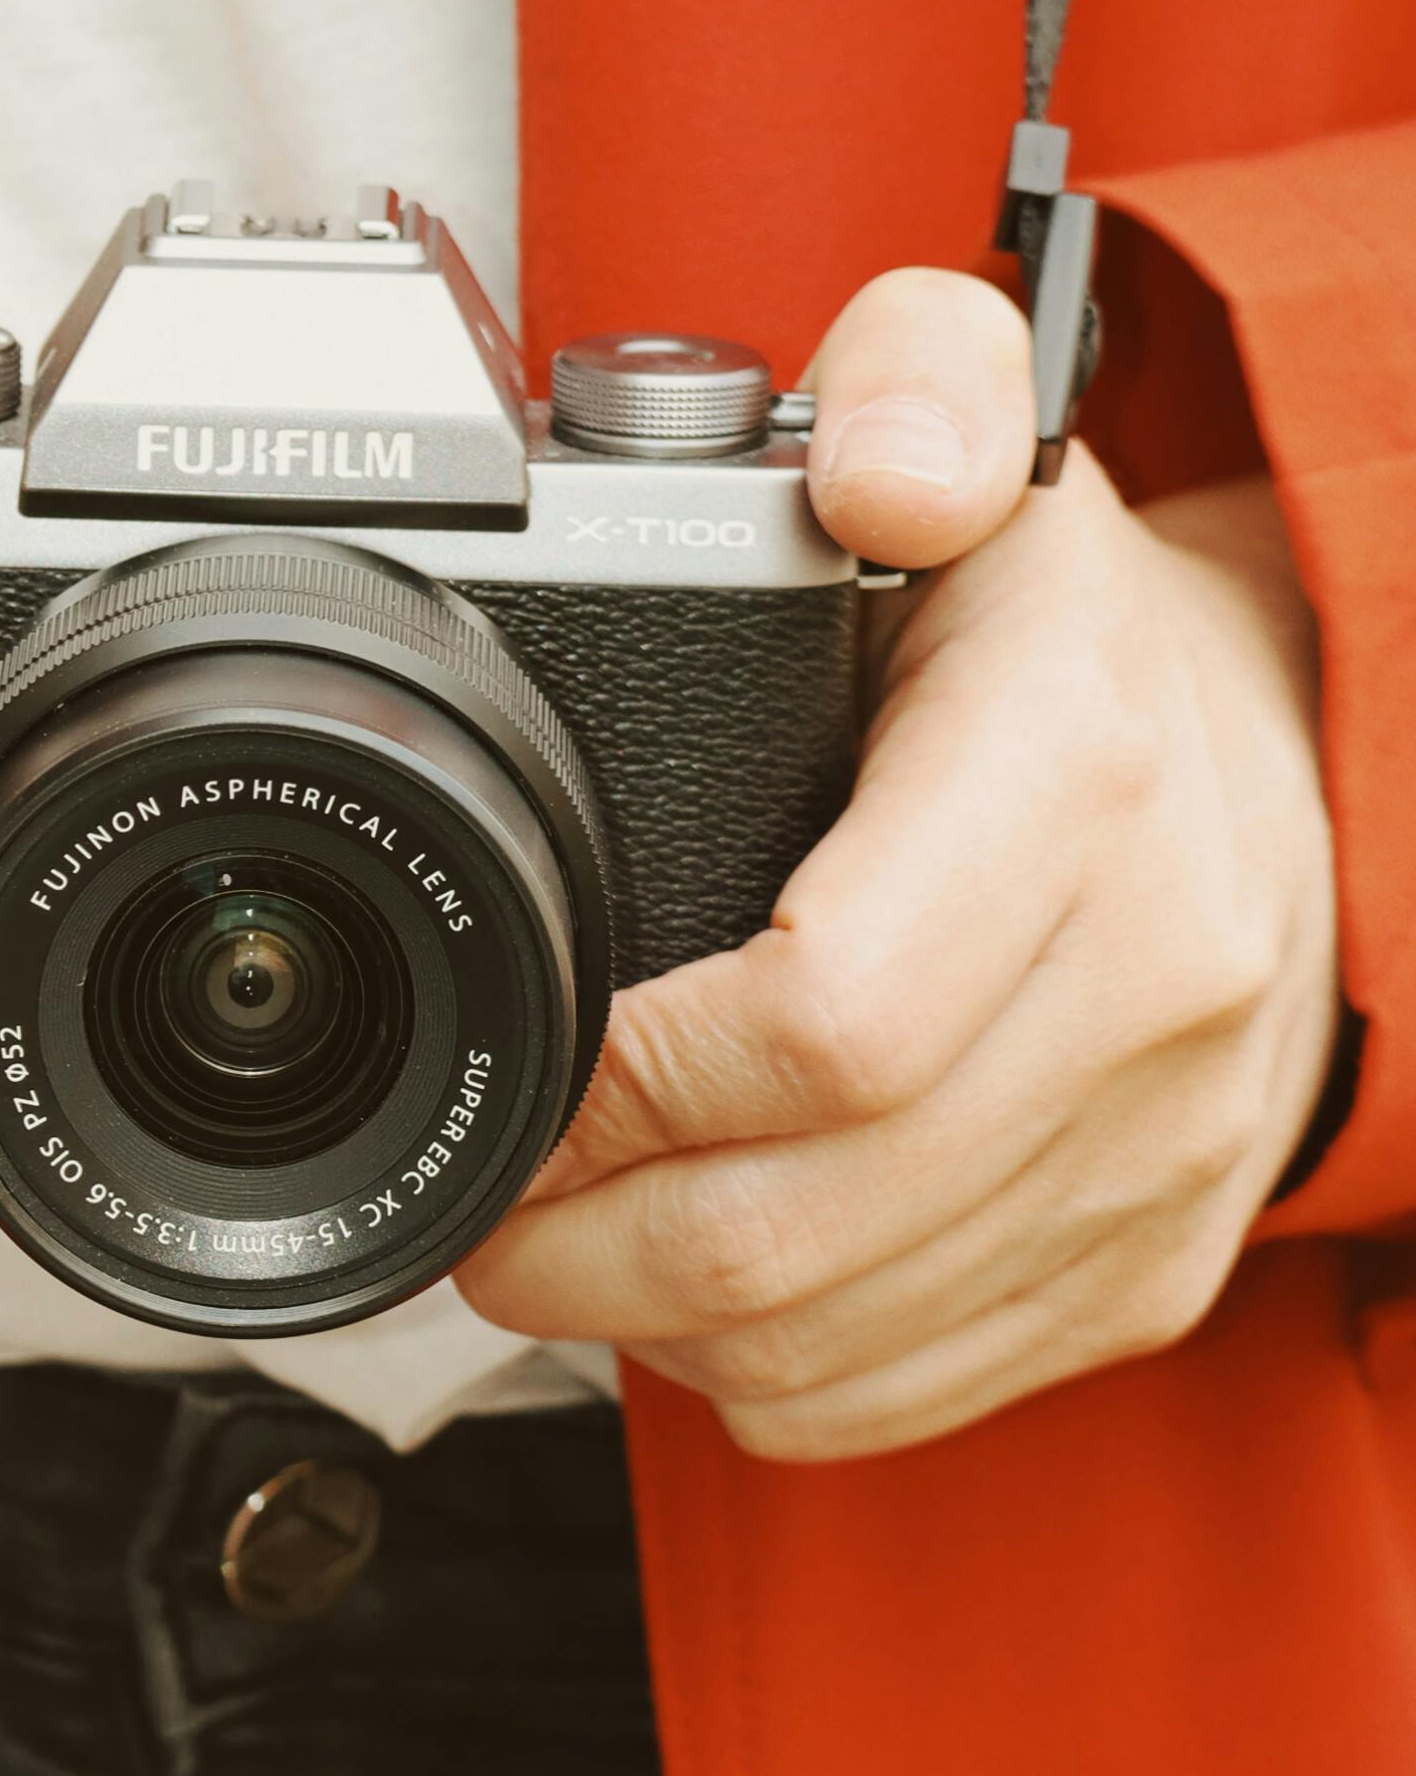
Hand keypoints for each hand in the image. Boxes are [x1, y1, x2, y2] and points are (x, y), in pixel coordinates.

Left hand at [457, 268, 1340, 1455]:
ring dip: (650, 1324)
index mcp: (1078, 783)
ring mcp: (1159, 1152)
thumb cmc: (1077, 626)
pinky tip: (696, 1290)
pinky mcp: (1152, 1266)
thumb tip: (873, 460)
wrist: (1295, 760)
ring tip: (556, 1241)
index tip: (519, 1046)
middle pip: (802, 1222)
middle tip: (480, 1195)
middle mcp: (1148, 988)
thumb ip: (920, 382)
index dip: (629, 1076)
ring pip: (843, 1341)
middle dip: (583, 1239)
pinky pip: (915, 1392)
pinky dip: (769, 1373)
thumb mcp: (993, 436)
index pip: (826, 1019)